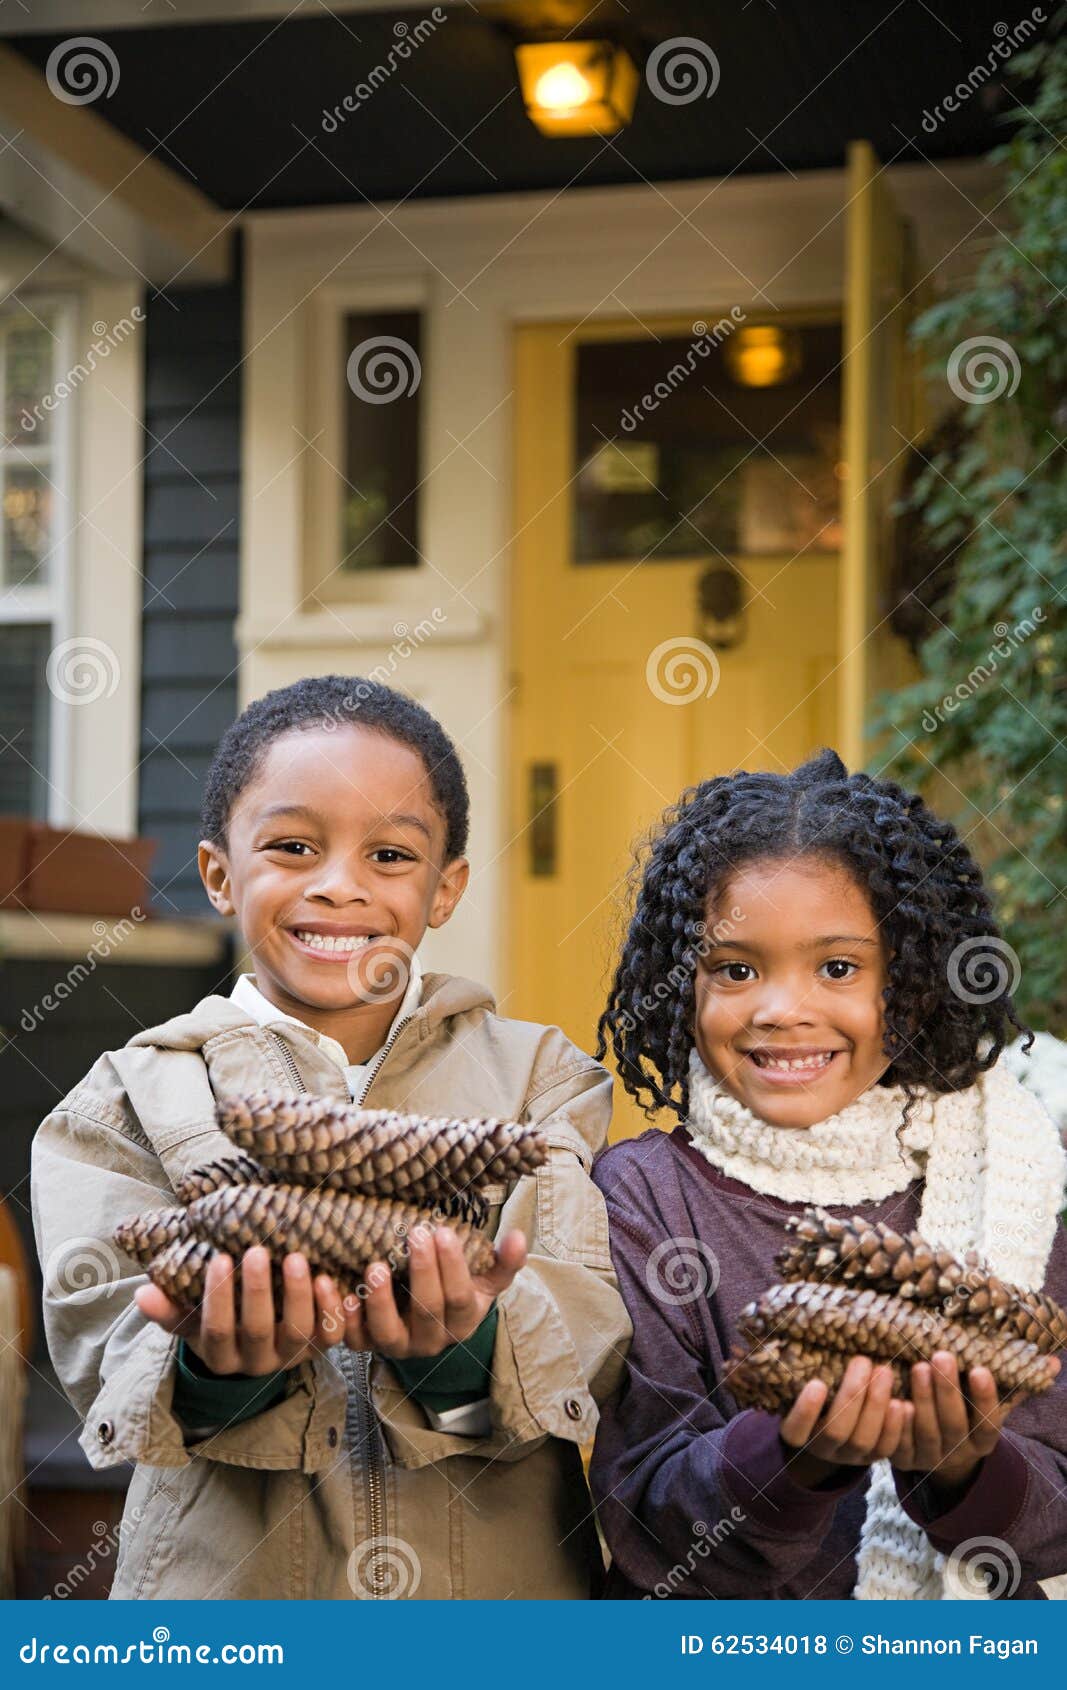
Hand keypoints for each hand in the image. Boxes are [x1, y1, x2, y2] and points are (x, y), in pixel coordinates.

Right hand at [134, 1246, 348, 1376]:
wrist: (256, 1340)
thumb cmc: (219, 1317)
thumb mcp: (191, 1317)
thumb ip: (169, 1307)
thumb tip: (142, 1294)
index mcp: (221, 1355)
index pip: (217, 1331)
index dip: (218, 1298)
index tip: (220, 1258)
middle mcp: (257, 1362)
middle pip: (258, 1330)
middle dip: (258, 1291)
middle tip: (256, 1251)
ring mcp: (292, 1356)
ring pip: (299, 1333)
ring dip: (299, 1295)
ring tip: (296, 1257)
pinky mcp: (321, 1347)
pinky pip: (333, 1336)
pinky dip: (332, 1308)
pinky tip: (329, 1278)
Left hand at [335, 1224, 527, 1359]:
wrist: (429, 1322)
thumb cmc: (459, 1289)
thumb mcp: (486, 1278)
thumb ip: (504, 1261)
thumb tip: (519, 1237)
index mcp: (461, 1321)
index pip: (459, 1297)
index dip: (452, 1266)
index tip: (443, 1231)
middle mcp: (430, 1340)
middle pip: (428, 1312)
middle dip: (423, 1272)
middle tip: (417, 1235)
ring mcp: (397, 1345)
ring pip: (388, 1333)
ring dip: (380, 1301)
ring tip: (375, 1267)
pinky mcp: (366, 1345)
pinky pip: (353, 1341)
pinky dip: (345, 1321)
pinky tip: (341, 1294)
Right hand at [779, 1356, 912, 1487]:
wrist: (841, 1412)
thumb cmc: (821, 1385)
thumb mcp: (808, 1380)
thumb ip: (810, 1369)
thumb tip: (815, 1335)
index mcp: (798, 1432)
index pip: (795, 1431)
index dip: (805, 1412)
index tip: (817, 1384)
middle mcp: (822, 1448)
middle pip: (835, 1432)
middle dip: (852, 1395)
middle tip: (862, 1361)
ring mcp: (849, 1456)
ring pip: (862, 1440)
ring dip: (876, 1404)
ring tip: (884, 1371)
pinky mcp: (874, 1456)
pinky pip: (886, 1447)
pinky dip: (894, 1425)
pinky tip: (902, 1401)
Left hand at [890, 1351, 1054, 1491]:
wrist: (940, 1450)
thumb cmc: (968, 1414)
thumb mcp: (994, 1403)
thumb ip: (1017, 1383)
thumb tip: (1053, 1361)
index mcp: (983, 1441)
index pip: (988, 1424)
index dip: (985, 1399)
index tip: (980, 1370)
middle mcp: (958, 1453)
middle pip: (953, 1425)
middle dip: (947, 1391)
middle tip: (941, 1356)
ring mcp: (929, 1459)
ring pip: (926, 1433)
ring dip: (922, 1400)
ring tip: (918, 1366)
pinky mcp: (902, 1459)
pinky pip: (898, 1444)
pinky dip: (896, 1423)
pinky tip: (893, 1398)